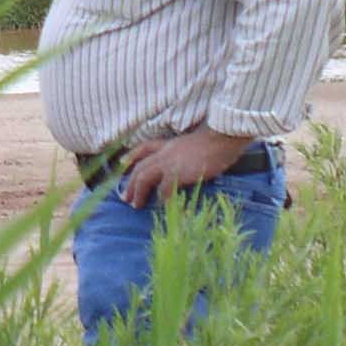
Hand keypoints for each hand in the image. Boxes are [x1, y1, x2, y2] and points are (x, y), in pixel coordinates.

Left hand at [123, 128, 254, 207]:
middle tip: (125, 197)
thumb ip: (185, 154)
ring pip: (144, 178)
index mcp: (168, 145)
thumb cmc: (215, 142)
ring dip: (138, 192)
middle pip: (140, 167)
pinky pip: (164, 189)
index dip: (131, 156)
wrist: (222, 139)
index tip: (123, 164)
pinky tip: (162, 207)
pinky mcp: (177, 173)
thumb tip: (188, 164)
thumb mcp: (193, 144)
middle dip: (130, 183)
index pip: (144, 148)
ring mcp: (169, 163)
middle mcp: (164, 153)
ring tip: (136, 205)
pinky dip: (162, 199)